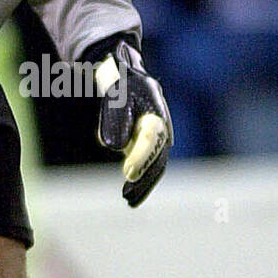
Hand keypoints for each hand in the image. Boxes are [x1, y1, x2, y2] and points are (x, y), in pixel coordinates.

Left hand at [92, 40, 172, 205]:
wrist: (127, 77)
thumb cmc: (121, 84)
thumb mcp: (115, 95)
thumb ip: (116, 117)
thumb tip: (116, 146)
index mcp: (156, 115)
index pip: (151, 140)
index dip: (140, 158)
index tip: (128, 173)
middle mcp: (162, 129)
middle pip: (158, 159)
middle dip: (144, 179)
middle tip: (128, 196)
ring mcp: (157, 139)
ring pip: (156, 166)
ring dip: (144, 184)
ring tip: (129, 200)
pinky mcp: (149, 145)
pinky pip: (149, 166)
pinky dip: (142, 179)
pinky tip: (131, 193)